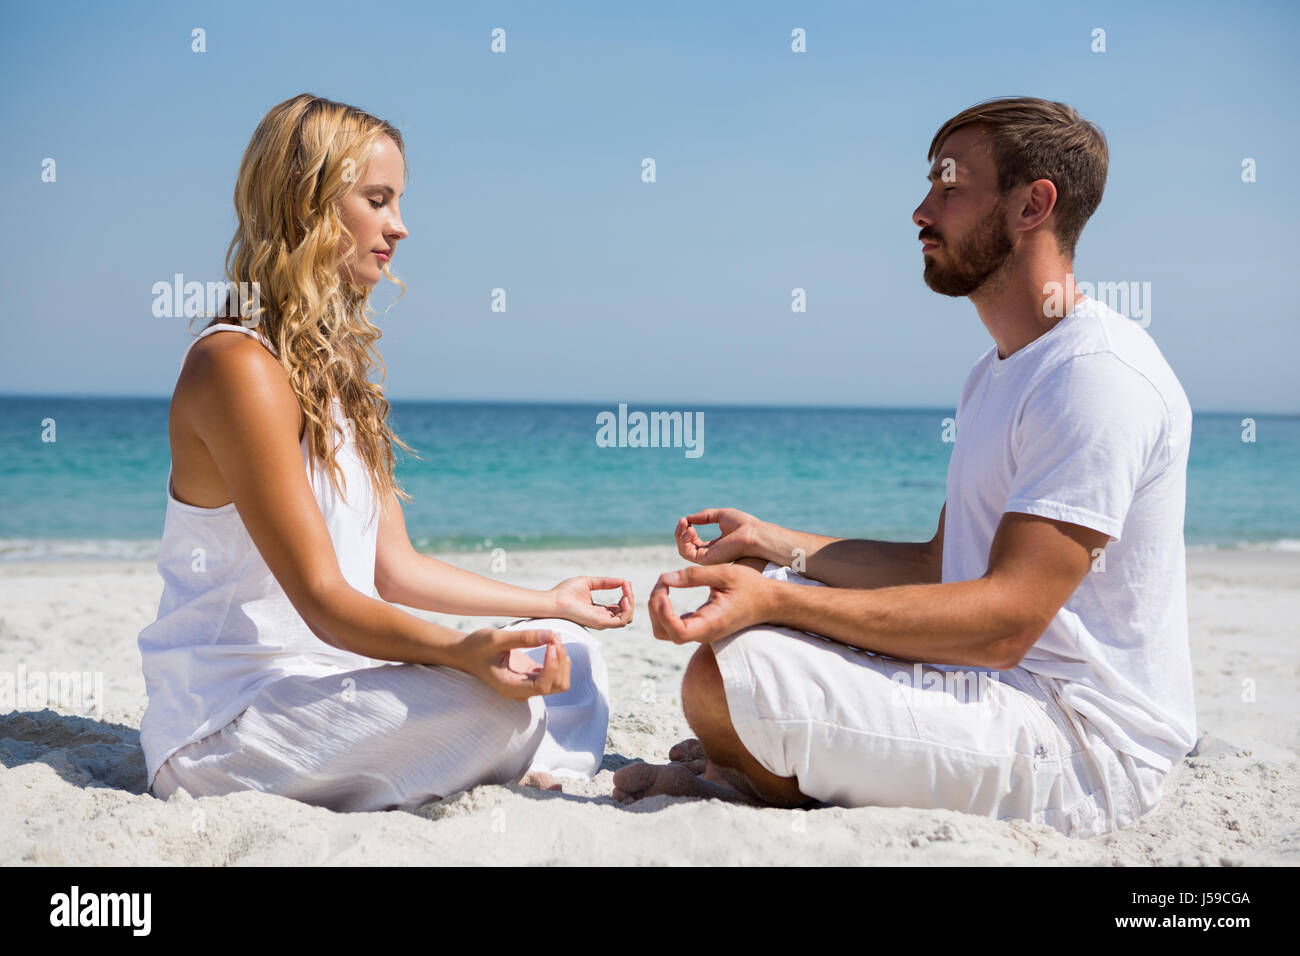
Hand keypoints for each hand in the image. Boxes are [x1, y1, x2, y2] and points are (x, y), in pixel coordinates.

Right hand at [462, 627, 570, 699]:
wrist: (467, 653)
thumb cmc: (477, 647)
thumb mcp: (497, 639)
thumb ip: (523, 638)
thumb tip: (551, 635)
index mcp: (511, 688)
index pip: (542, 686)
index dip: (552, 666)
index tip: (551, 643)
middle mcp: (522, 691)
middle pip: (557, 685)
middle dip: (561, 661)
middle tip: (554, 637)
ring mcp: (528, 685)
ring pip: (559, 681)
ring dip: (562, 660)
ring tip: (553, 638)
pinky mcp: (532, 677)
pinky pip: (554, 674)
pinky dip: (558, 658)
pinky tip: (551, 642)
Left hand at [550, 576, 633, 628]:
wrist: (554, 600)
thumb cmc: (565, 592)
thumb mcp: (589, 582)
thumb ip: (605, 582)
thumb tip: (623, 580)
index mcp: (598, 610)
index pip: (620, 607)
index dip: (626, 595)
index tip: (625, 583)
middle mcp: (601, 618)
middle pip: (626, 613)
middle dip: (630, 598)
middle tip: (627, 586)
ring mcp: (601, 621)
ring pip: (626, 618)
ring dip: (631, 603)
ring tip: (626, 592)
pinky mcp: (600, 622)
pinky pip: (621, 621)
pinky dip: (627, 610)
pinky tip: (623, 598)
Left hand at [647, 565, 774, 643]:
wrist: (769, 602)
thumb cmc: (751, 587)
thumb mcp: (725, 573)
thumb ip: (695, 575)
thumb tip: (664, 577)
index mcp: (711, 623)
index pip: (676, 632)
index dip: (663, 612)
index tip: (665, 588)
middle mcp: (703, 633)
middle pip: (663, 632)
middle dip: (655, 607)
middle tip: (662, 582)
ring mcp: (700, 632)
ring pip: (664, 631)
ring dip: (657, 609)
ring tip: (664, 585)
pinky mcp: (699, 627)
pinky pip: (672, 626)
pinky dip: (664, 610)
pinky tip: (669, 591)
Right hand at [675, 508, 763, 564]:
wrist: (753, 533)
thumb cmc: (743, 524)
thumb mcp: (720, 516)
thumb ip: (704, 517)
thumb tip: (689, 518)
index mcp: (715, 545)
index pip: (693, 541)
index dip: (687, 530)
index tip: (686, 519)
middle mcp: (710, 554)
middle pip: (686, 546)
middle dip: (680, 532)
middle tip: (682, 520)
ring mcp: (708, 559)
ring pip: (684, 550)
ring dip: (680, 536)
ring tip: (685, 524)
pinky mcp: (707, 560)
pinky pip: (687, 553)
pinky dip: (684, 541)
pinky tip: (690, 529)